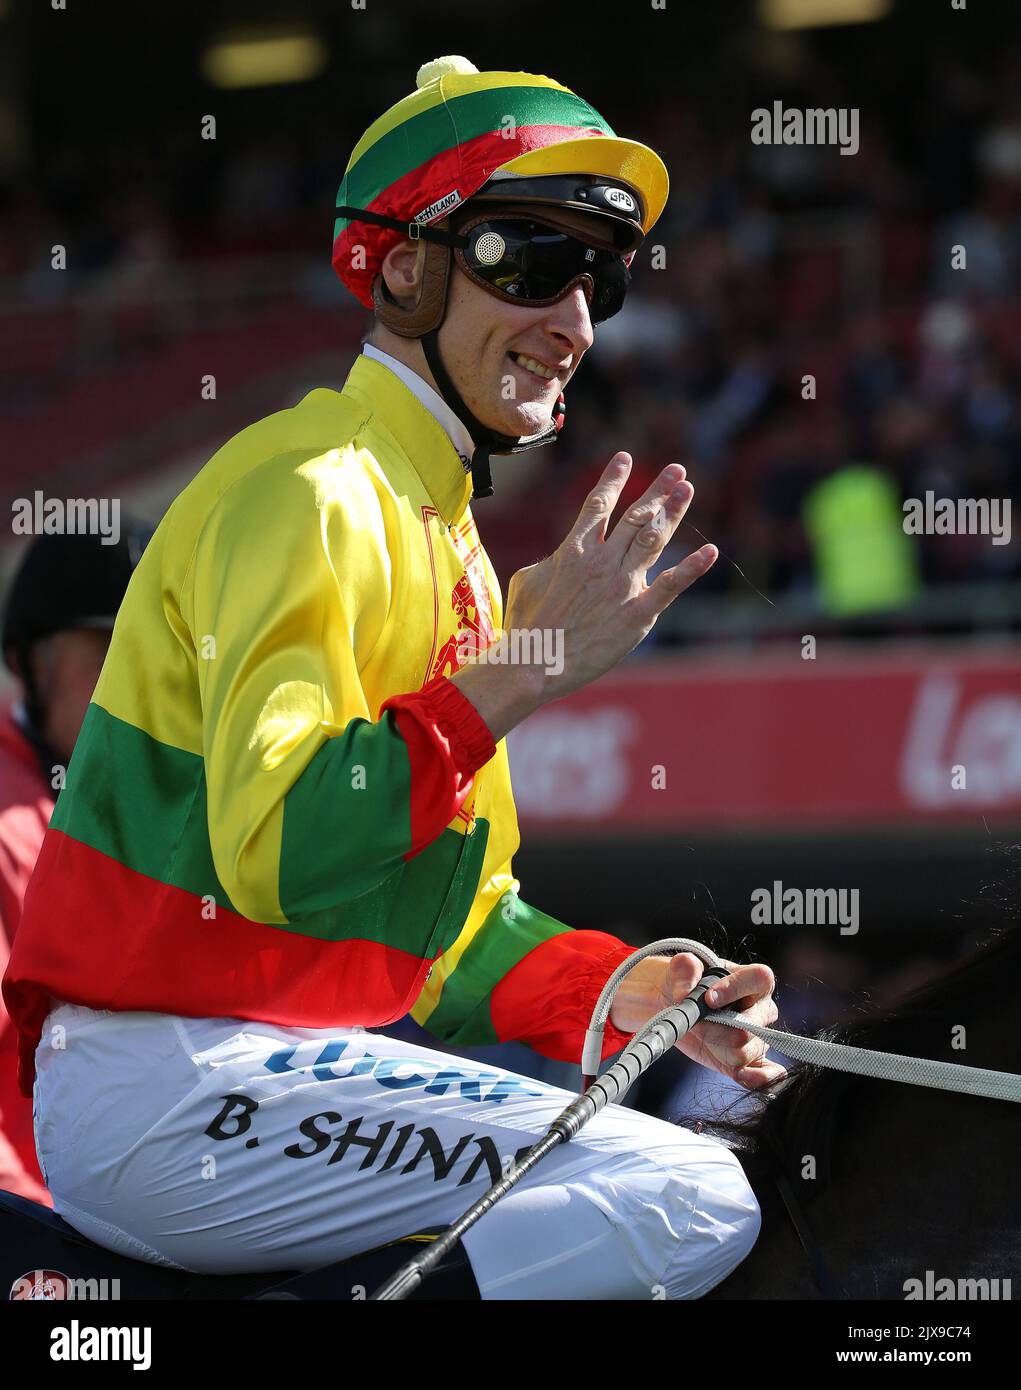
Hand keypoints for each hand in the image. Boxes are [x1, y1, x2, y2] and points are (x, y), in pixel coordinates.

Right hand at [504, 453, 715, 701]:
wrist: (535, 663)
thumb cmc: (525, 626)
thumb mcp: (526, 582)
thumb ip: (549, 562)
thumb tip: (560, 556)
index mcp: (573, 551)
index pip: (598, 505)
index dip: (613, 479)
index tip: (625, 458)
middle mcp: (602, 561)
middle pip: (635, 515)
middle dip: (657, 490)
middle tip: (676, 470)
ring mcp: (622, 586)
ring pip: (654, 538)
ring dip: (673, 512)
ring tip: (687, 490)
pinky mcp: (638, 613)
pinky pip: (671, 584)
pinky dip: (692, 567)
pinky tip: (710, 551)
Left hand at [608, 953, 786, 1088]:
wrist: (675, 1003)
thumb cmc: (684, 980)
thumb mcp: (679, 967)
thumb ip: (684, 968)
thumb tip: (686, 987)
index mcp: (755, 979)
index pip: (759, 979)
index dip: (734, 989)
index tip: (707, 999)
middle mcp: (762, 1009)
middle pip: (748, 1028)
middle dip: (715, 1028)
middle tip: (693, 1021)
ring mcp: (758, 1037)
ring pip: (743, 1052)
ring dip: (714, 1046)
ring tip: (699, 1033)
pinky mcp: (747, 1061)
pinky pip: (765, 1076)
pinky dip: (755, 1079)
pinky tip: (739, 1074)